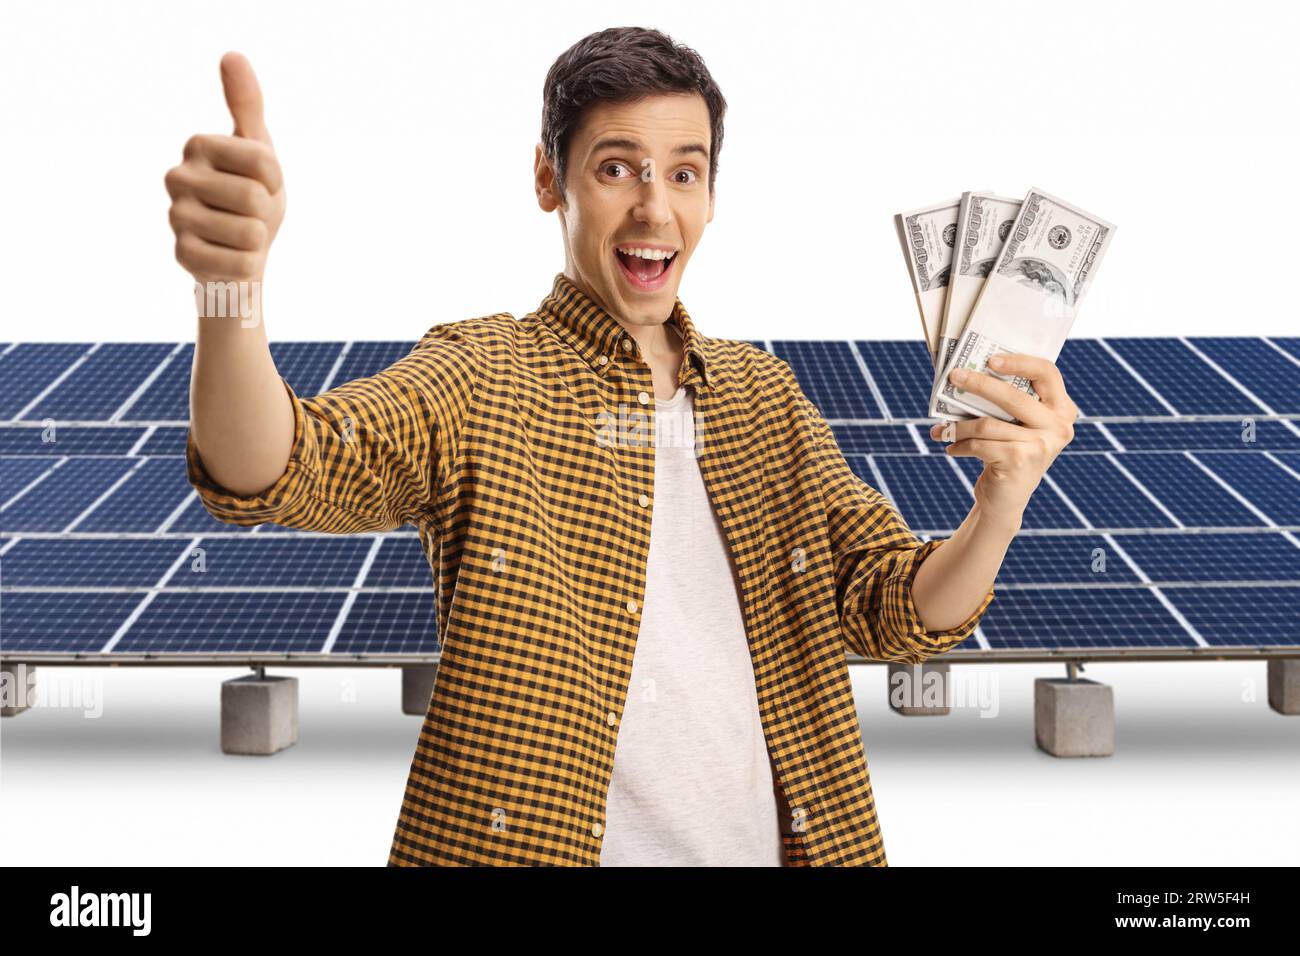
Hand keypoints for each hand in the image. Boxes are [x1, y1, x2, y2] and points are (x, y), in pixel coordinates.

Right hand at [165, 52, 285, 284]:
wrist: (240, 253)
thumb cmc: (252, 197)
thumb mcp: (257, 149)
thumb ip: (247, 105)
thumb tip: (232, 54)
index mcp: (197, 145)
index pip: (262, 159)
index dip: (275, 179)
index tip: (262, 184)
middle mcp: (177, 177)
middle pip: (254, 196)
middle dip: (265, 212)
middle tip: (250, 214)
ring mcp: (176, 217)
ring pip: (251, 232)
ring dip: (258, 240)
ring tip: (241, 235)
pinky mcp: (183, 255)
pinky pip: (241, 262)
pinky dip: (248, 265)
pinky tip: (231, 257)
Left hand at [929, 354, 1077, 525]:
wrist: (1006, 499)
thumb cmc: (1005, 451)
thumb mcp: (1012, 424)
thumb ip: (1003, 401)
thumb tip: (965, 372)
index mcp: (1062, 408)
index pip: (1047, 372)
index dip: (1019, 362)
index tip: (990, 360)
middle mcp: (1059, 426)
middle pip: (1013, 396)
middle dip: (978, 385)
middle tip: (954, 377)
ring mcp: (1042, 445)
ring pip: (988, 424)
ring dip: (959, 426)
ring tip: (942, 429)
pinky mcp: (1021, 461)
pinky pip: (981, 444)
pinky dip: (961, 445)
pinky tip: (951, 448)